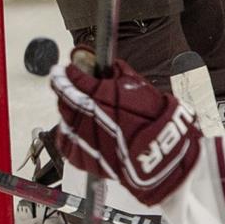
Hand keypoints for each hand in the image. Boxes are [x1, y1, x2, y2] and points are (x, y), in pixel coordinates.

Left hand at [50, 56, 200, 204]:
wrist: (160, 151)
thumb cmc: (152, 117)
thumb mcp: (136, 85)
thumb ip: (117, 72)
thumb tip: (108, 66)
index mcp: (97, 93)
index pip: (72, 78)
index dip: (66, 73)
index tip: (64, 71)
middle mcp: (85, 114)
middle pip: (64, 100)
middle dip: (65, 92)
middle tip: (69, 89)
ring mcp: (81, 138)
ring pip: (64, 120)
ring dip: (68, 113)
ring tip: (79, 111)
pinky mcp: (82, 157)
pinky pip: (67, 143)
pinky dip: (70, 134)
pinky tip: (79, 130)